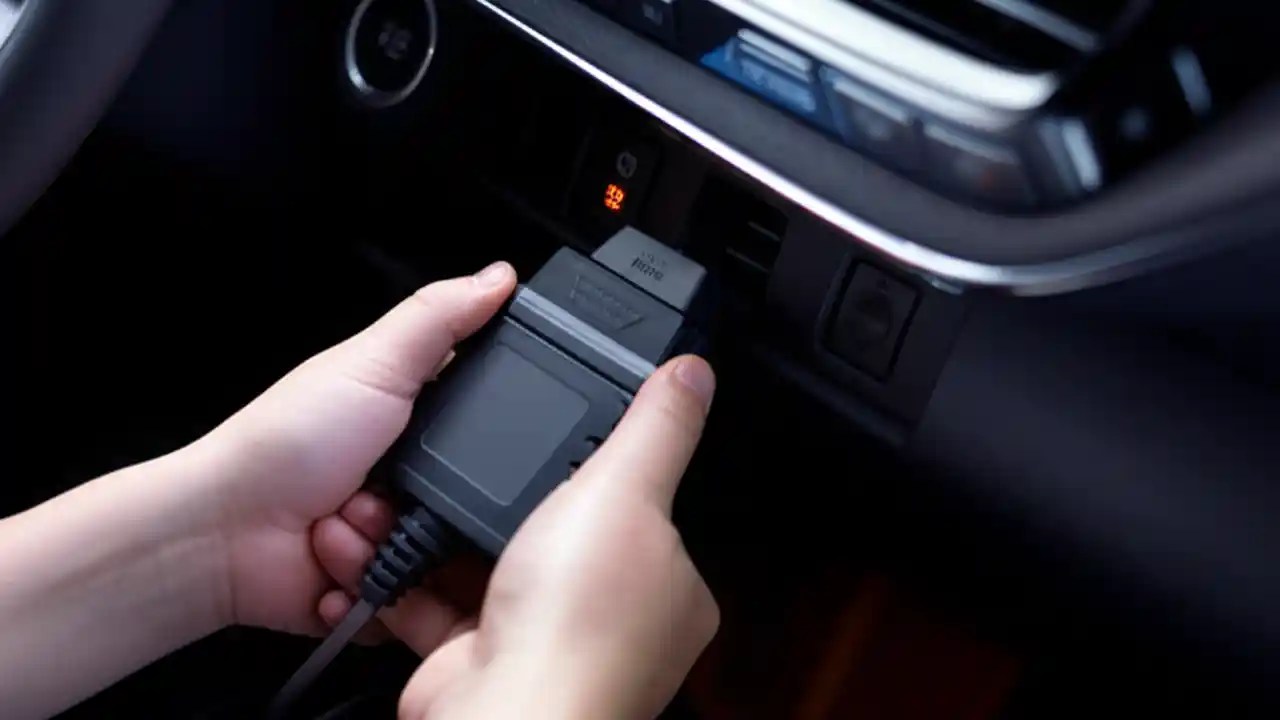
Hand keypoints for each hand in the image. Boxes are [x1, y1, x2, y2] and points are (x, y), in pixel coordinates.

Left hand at [196, 261, 516, 634]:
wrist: (225, 531)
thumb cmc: (282, 442)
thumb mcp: (372, 363)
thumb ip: (440, 318)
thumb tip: (498, 277)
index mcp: (408, 413)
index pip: (483, 416)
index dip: (485, 427)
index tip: (452, 432)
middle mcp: (404, 473)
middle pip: (474, 493)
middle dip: (430, 495)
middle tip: (380, 479)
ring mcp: (391, 530)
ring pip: (445, 550)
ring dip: (393, 537)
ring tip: (347, 518)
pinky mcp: (379, 585)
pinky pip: (414, 598)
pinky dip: (375, 581)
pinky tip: (336, 555)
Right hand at [312, 355, 719, 719]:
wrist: (503, 710)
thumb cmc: (581, 626)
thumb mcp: (625, 492)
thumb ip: (656, 430)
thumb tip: (693, 375)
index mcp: (671, 586)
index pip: (652, 513)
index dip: (616, 472)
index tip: (581, 439)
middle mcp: (615, 620)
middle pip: (568, 534)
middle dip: (528, 502)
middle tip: (501, 462)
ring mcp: (547, 640)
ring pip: (502, 565)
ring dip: (465, 534)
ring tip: (444, 488)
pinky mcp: (483, 654)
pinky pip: (448, 601)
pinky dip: (420, 574)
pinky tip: (403, 541)